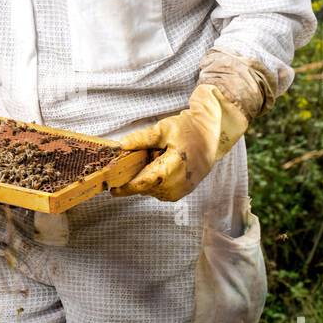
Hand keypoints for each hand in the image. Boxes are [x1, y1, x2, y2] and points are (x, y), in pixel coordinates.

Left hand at [112, 85, 247, 201]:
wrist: (212, 135)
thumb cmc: (189, 130)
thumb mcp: (164, 129)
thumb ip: (141, 139)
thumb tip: (120, 146)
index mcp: (170, 172)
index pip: (140, 184)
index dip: (124, 186)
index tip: (110, 186)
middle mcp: (174, 186)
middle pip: (143, 187)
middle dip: (136, 175)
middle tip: (143, 155)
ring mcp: (178, 192)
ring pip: (150, 189)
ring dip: (147, 176)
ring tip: (159, 156)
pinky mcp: (180, 193)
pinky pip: (158, 190)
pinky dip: (155, 179)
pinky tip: (163, 163)